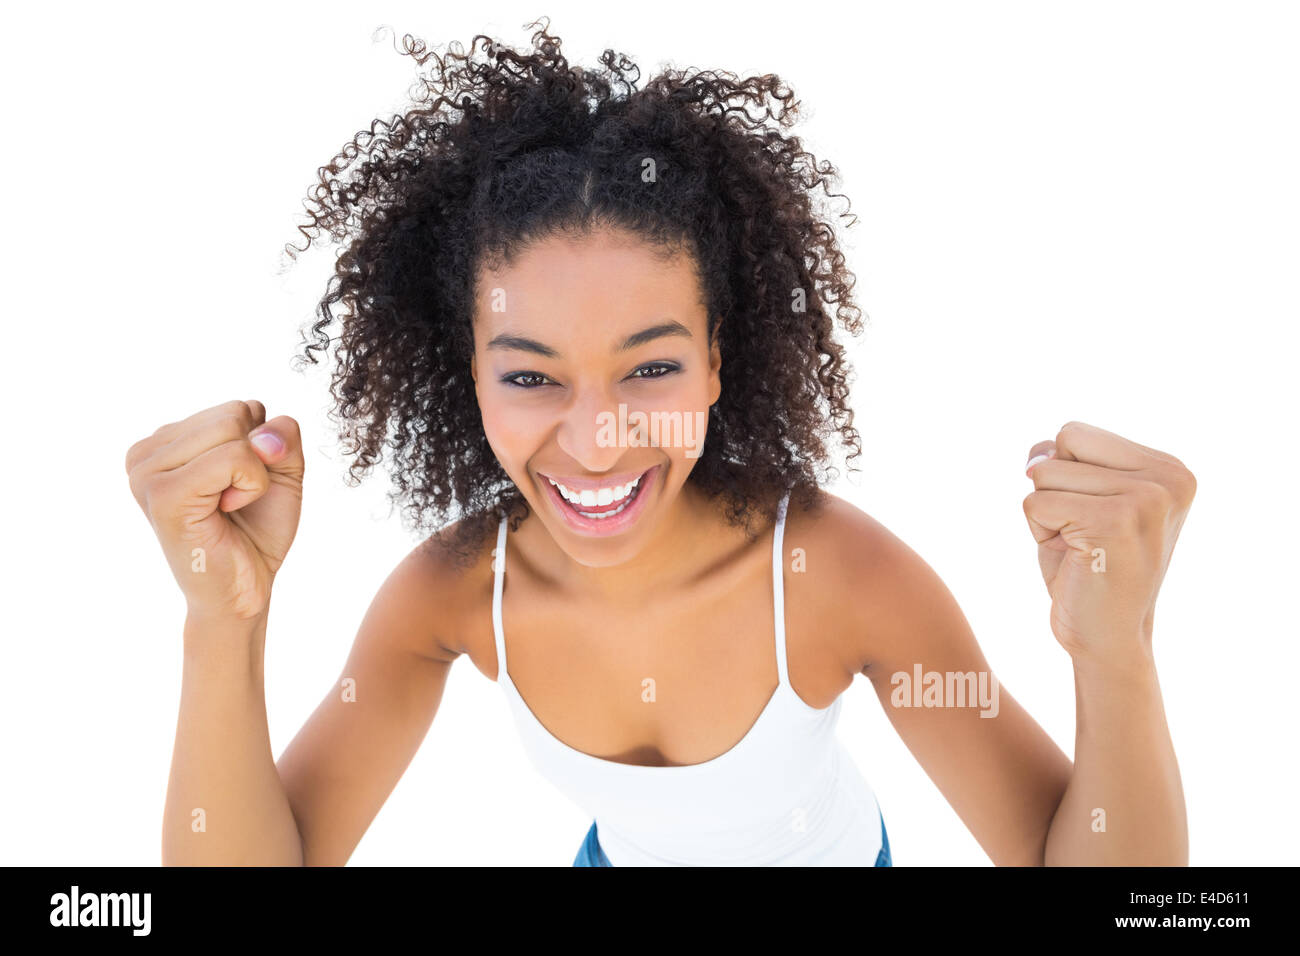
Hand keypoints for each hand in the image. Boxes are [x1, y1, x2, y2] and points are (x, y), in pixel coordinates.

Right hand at [126, 400, 304, 621]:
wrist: (244, 590)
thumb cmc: (256, 531)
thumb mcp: (281, 471)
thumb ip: (281, 435)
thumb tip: (265, 434)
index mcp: (164, 441)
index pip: (238, 408)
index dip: (260, 449)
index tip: (237, 487)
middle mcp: (145, 452)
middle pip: (236, 412)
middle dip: (258, 459)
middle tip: (234, 501)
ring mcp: (147, 471)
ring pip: (234, 430)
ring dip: (255, 475)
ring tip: (227, 507)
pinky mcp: (163, 494)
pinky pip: (234, 458)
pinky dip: (252, 485)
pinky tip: (225, 512)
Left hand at [1022, 421, 1195, 661]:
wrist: (1106, 638)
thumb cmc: (1086, 566)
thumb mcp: (1080, 499)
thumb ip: (1062, 460)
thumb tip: (1036, 457)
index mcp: (1170, 469)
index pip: (1076, 433)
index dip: (1064, 475)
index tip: (1091, 517)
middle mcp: (1169, 479)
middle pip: (1062, 443)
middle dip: (1054, 488)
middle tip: (1083, 533)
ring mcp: (1148, 499)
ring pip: (1045, 473)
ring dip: (1047, 513)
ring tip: (1080, 546)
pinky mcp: (1116, 522)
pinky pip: (1035, 502)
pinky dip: (1038, 531)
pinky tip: (1072, 557)